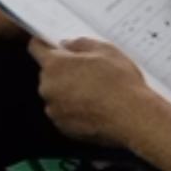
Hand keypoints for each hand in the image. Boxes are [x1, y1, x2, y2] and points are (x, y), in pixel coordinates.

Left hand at [31, 37, 157, 144]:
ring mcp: (55, 110)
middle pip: (48, 73)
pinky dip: (75, 109)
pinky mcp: (64, 127)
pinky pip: (64, 112)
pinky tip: (95, 107)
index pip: (36, 48)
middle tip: (87, 71)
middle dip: (63, 71)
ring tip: (95, 92)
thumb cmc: (120, 84)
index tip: (50, 44)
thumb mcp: (105, 50)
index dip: (43, 44)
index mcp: (54, 65)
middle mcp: (48, 88)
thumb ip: (81, 43)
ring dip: (69, 91)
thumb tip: (68, 45)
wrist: (134, 118)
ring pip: (57, 94)